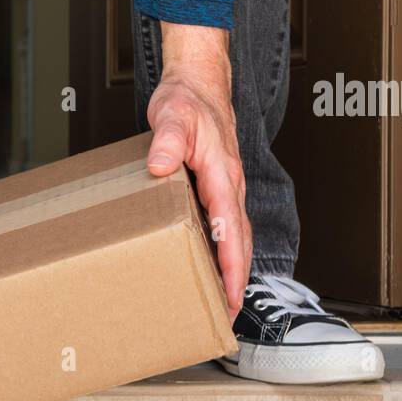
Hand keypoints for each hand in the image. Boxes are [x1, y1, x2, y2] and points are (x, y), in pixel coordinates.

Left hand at [147, 23, 251, 314]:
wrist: (198, 83)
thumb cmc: (186, 100)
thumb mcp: (171, 116)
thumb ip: (166, 140)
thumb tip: (161, 164)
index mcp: (222, 176)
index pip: (231, 231)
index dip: (232, 268)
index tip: (230, 297)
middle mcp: (229, 186)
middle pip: (240, 243)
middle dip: (236, 282)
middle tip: (225, 317)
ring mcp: (225, 188)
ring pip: (235, 237)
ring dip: (231, 271)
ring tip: (219, 302)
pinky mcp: (216, 188)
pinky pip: (225, 226)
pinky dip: (222, 251)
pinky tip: (207, 266)